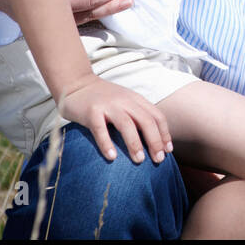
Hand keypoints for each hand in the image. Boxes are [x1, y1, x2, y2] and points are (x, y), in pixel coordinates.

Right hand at [57, 72, 172, 163]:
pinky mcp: (91, 111)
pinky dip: (107, 143)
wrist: (76, 83)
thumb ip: (136, 115)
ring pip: (126, 124)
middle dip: (155, 141)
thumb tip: (152, 140)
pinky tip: (111, 157)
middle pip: (146, 121)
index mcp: (135, 99)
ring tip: (139, 160)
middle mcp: (125, 101)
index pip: (156, 116)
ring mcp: (108, 105)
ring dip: (135, 143)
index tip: (168, 150)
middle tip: (158, 160)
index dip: (164, 133)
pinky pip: (100, 129)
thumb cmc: (102, 99)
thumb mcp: (124, 102)